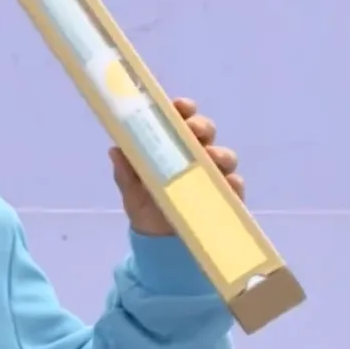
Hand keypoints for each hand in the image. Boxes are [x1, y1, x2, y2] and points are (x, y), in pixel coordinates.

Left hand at [113, 97, 242, 236]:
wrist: (159, 242)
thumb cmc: (145, 208)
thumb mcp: (131, 190)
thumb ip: (125, 171)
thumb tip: (115, 150)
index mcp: (172, 147)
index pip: (180, 120)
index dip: (182, 109)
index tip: (179, 105)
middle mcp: (195, 156)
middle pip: (205, 132)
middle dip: (202, 126)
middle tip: (193, 130)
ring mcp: (213, 175)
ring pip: (225, 155)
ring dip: (219, 151)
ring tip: (209, 156)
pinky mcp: (226, 196)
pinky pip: (235, 185)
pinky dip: (232, 181)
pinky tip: (227, 181)